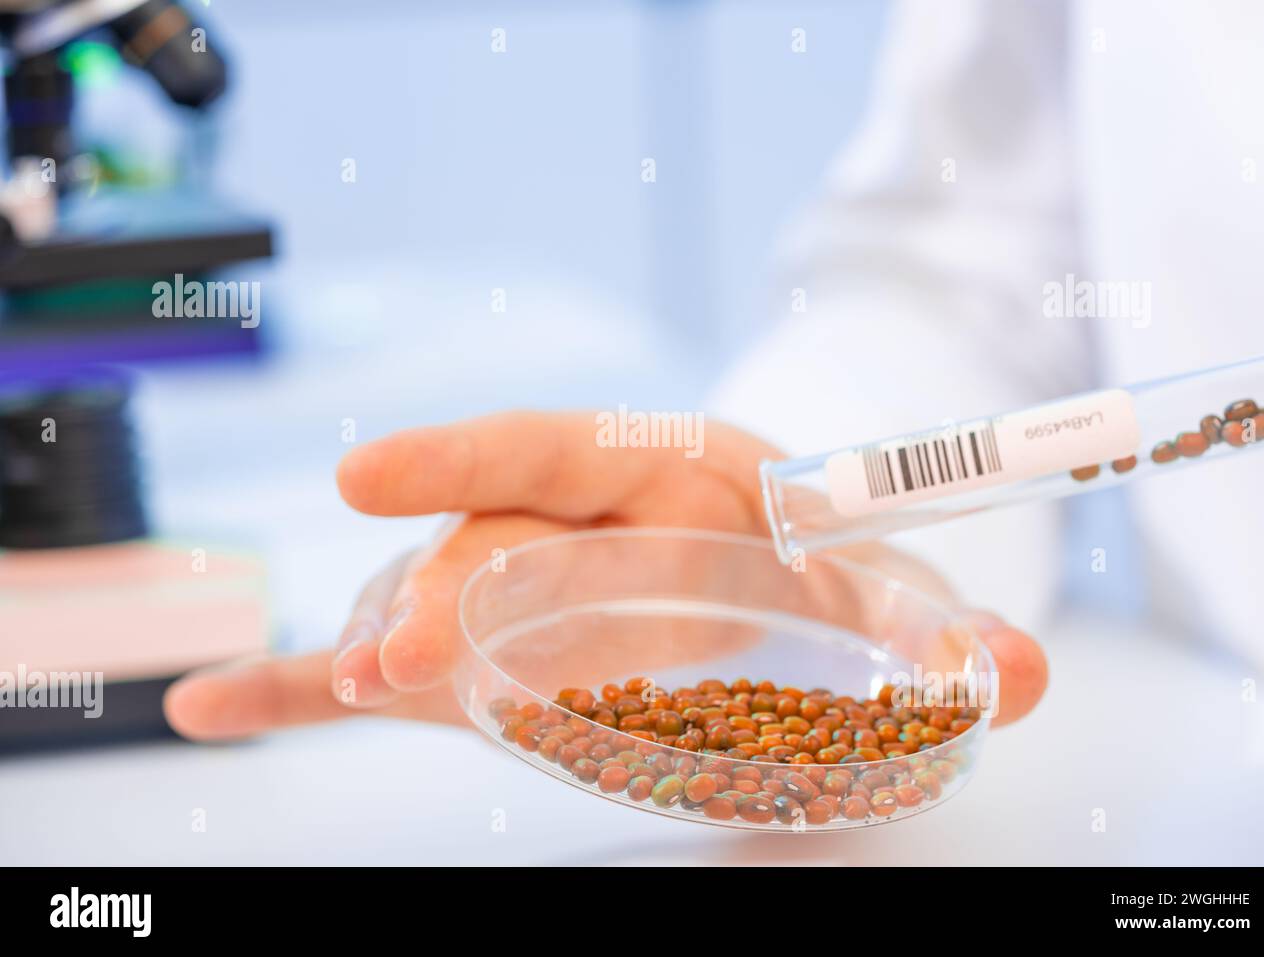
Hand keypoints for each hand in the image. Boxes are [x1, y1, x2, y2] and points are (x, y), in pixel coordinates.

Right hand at [164, 412, 1048, 740]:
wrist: (774, 558)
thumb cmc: (815, 552)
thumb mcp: (871, 578)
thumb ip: (936, 633)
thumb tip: (1023, 682)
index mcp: (658, 468)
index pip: (551, 448)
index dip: (460, 458)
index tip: (367, 474)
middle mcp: (571, 522)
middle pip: (485, 546)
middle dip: (439, 595)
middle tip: (406, 660)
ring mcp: (514, 589)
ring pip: (429, 607)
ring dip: (386, 644)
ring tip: (353, 687)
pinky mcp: (483, 654)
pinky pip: (376, 660)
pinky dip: (297, 682)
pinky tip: (219, 704)